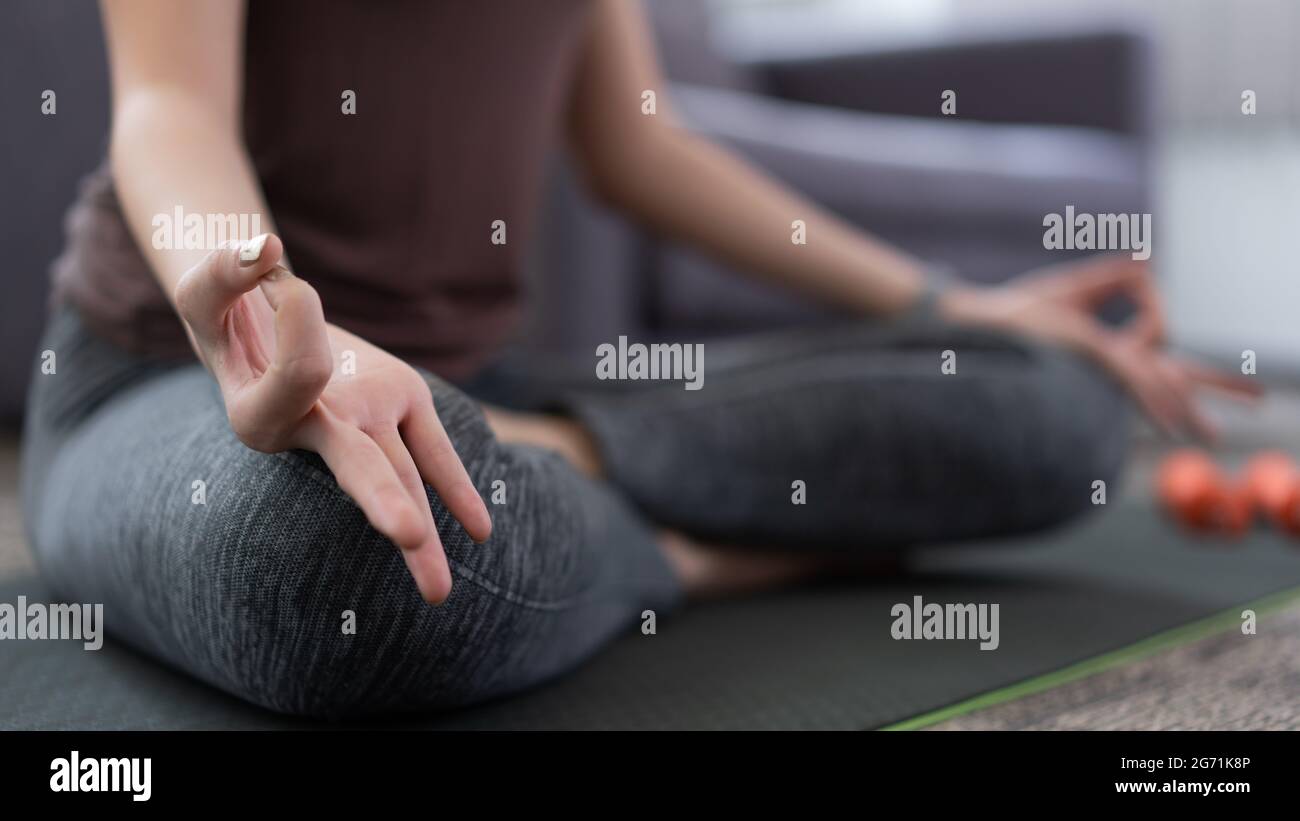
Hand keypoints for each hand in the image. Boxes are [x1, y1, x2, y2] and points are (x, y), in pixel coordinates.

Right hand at [174, 234, 491, 602]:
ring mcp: (356, 426)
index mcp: (259, 411)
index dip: (300, 331)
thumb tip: (265, 248)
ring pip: (396, 477)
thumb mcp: (207, 287)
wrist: (256, 322)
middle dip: (382, 500)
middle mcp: (311, 430)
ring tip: (439, 593)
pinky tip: (480, 531)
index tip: (294, 284)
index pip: (299, 380)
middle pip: (356, 466)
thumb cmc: (226, 310)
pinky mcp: (397, 405)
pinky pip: (428, 453)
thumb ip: (225, 270)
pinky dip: (453, 487)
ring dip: (421, 531)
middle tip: (408, 533)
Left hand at [937, 255, 1260, 440]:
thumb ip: (1115, 276)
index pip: (1165, 349)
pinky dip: (1165, 404)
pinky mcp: (1100, 364)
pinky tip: (1179, 430)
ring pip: (1167, 384)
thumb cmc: (1019, 312)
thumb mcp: (1075, 287)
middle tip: (1260, 400)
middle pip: (1180, 376)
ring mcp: (1111, 368)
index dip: (1168, 319)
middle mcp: (1117, 364)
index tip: (1142, 283)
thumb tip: (1148, 261)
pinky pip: (1144, 381)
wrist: (984, 324)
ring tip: (1215, 436)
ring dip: (1196, 408)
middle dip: (1219, 388)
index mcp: (1113, 350)